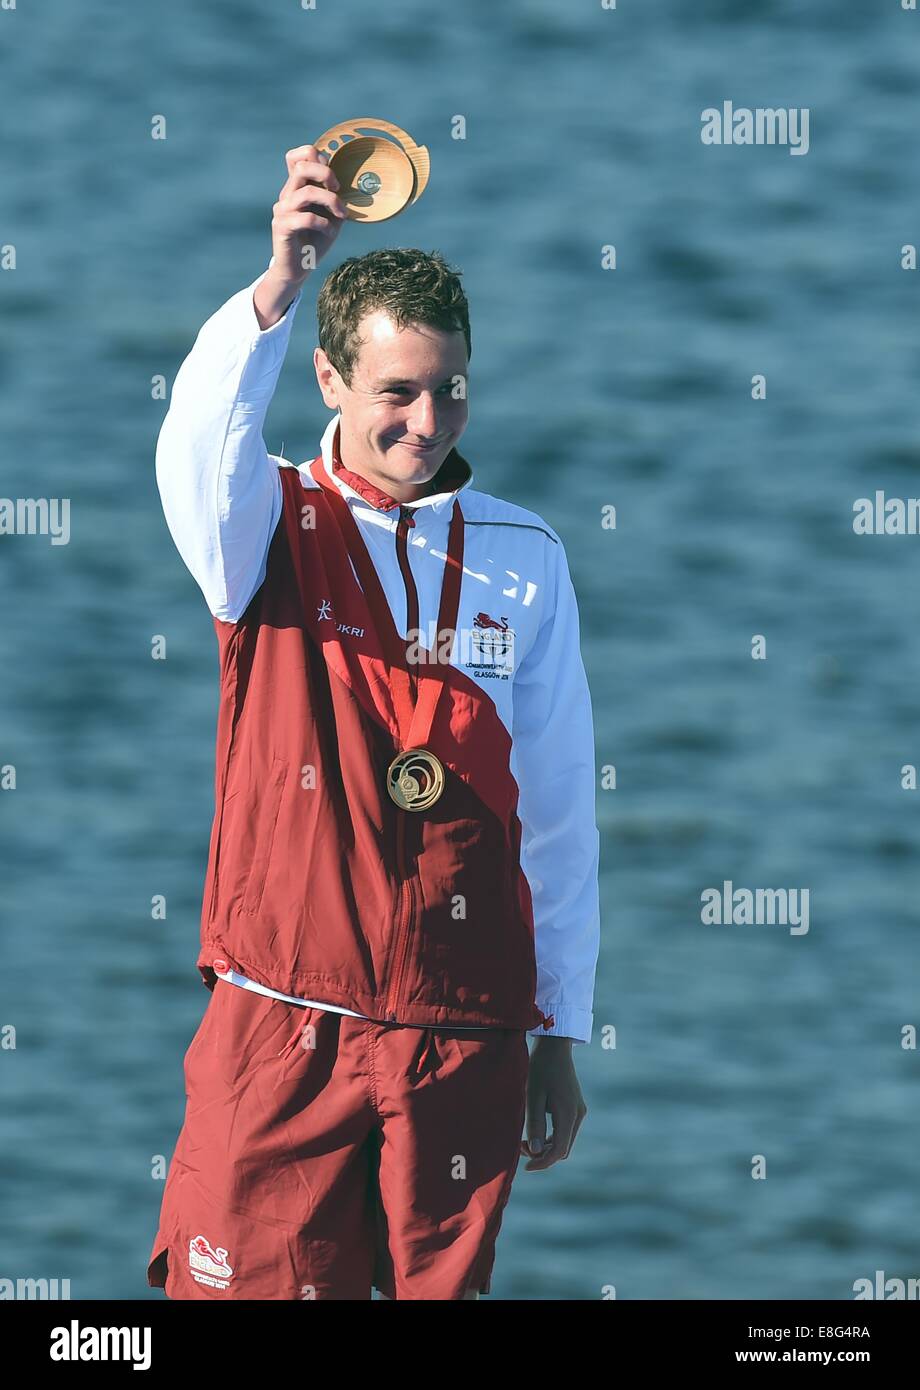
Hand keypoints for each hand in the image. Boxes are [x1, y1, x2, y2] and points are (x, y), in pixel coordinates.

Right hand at [271, 143, 346, 282]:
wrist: (297, 269)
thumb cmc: (315, 241)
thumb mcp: (331, 217)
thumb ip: (335, 199)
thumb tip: (352, 184)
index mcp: (297, 187)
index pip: (298, 156)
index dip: (318, 158)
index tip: (333, 179)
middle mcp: (287, 194)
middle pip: (302, 166)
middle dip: (326, 174)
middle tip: (338, 189)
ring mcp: (282, 209)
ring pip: (306, 192)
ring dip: (331, 202)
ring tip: (340, 216)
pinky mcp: (281, 227)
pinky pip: (306, 218)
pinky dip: (323, 224)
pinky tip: (329, 232)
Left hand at [521, 1036, 587, 1170]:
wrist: (554, 1046)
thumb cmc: (540, 1069)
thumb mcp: (533, 1096)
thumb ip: (534, 1124)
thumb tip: (535, 1152)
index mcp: (568, 1113)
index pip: (559, 1150)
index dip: (543, 1162)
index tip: (526, 1168)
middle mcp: (577, 1114)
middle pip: (563, 1148)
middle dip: (543, 1154)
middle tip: (520, 1147)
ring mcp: (578, 1110)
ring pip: (564, 1140)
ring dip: (546, 1146)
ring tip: (524, 1139)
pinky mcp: (575, 1106)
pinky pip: (564, 1130)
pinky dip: (551, 1136)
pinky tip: (535, 1131)